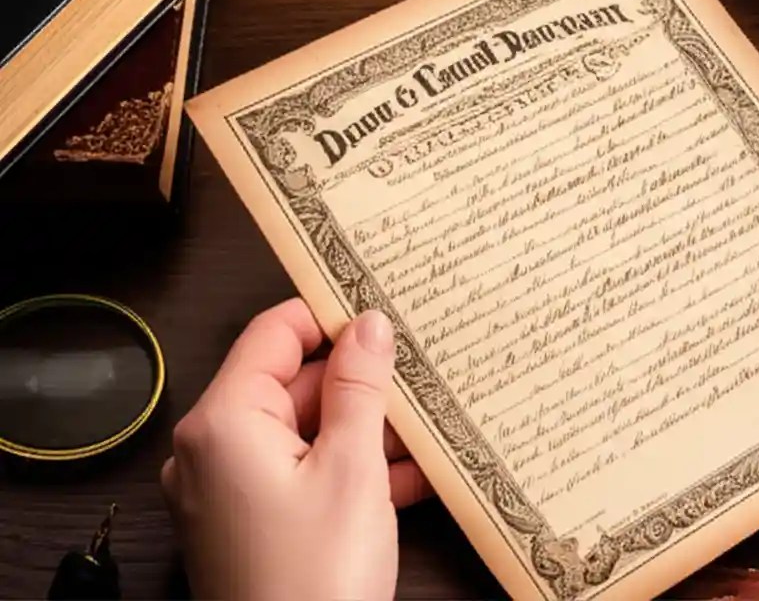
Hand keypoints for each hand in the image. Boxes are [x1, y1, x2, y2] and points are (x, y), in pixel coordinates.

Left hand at [161, 299, 431, 600]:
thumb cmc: (315, 578)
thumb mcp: (354, 468)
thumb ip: (360, 387)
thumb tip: (368, 325)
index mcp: (224, 422)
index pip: (273, 334)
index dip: (328, 312)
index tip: (380, 303)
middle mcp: (212, 451)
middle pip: (290, 385)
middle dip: (358, 380)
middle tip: (421, 369)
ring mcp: (228, 492)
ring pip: (303, 433)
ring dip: (364, 428)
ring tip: (430, 424)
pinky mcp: (249, 526)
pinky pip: (300, 475)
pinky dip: (349, 469)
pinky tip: (410, 475)